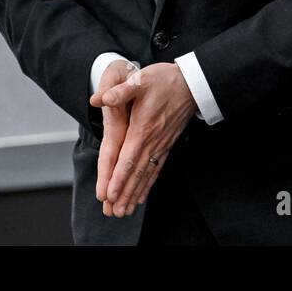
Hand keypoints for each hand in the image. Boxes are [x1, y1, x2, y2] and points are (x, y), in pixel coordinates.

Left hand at [91, 62, 197, 217]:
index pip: (128, 158)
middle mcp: (153, 141)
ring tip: (125, 210)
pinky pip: (156, 169)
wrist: (192, 83)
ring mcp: (161, 145)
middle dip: (125, 193)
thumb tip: (99, 98)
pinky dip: (148, 184)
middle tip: (114, 211)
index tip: (110, 194)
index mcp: (143, 128)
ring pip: (146, 174)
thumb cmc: (165, 80)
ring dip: (135, 193)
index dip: (119, 177)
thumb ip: (120, 91)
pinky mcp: (167, 145)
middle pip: (136, 173)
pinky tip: (143, 195)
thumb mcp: (141, 80)